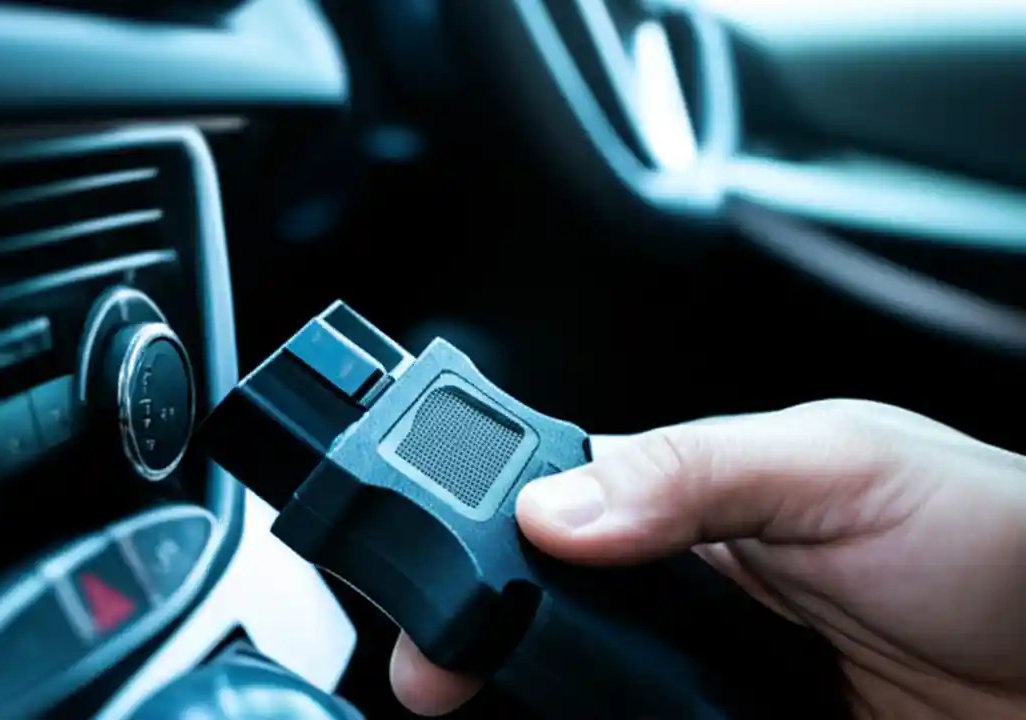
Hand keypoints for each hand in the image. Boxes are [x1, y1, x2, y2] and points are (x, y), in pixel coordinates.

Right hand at [390, 400, 1025, 717]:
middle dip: (483, 642)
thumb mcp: (840, 465)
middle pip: (553, 614)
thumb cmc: (993, 537)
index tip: (438, 598)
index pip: (551, 507)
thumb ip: (697, 469)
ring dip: (547, 700)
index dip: (482, 546)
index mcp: (692, 493)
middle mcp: (690, 588)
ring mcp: (713, 678)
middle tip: (439, 677)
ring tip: (489, 700)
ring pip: (593, 694)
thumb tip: (561, 503)